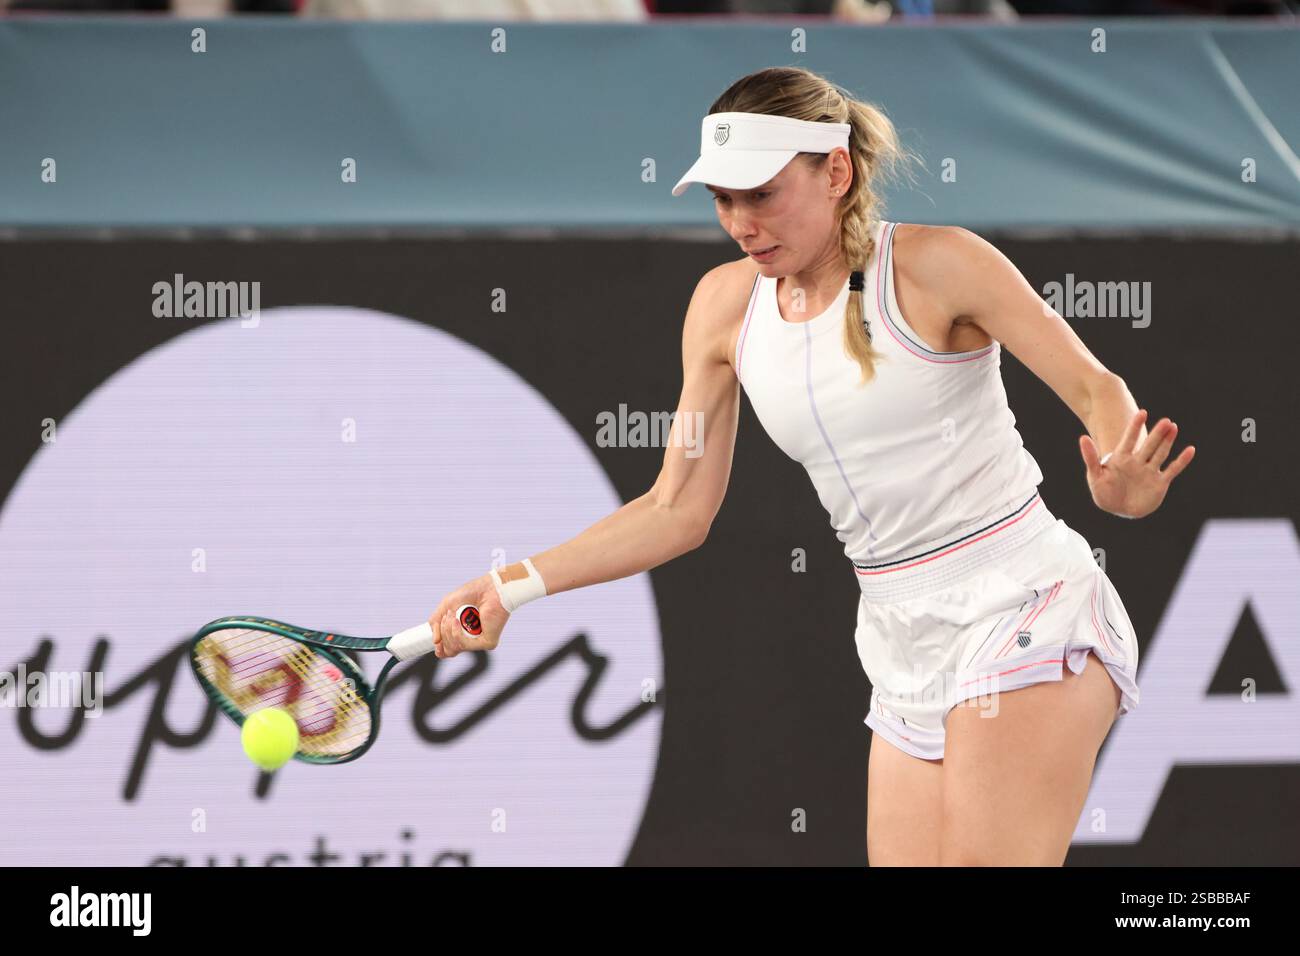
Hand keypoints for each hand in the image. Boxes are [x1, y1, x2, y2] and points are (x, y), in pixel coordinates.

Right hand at [427, 573, 508, 658]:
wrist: (488, 588)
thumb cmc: (471, 594)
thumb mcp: (446, 606)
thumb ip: (436, 622)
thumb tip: (435, 641)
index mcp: (462, 632)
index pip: (449, 650)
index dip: (440, 648)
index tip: (435, 642)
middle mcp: (471, 639)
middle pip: (449, 650)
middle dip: (443, 633)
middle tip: (448, 617)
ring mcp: (479, 641)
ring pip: (455, 648)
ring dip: (448, 631)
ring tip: (453, 616)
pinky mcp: (488, 642)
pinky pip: (465, 645)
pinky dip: (457, 633)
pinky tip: (458, 621)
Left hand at [1080, 409, 1194, 518]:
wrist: (1118, 510)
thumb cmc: (1104, 492)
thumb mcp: (1095, 476)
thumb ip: (1091, 457)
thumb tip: (1082, 438)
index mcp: (1122, 458)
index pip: (1129, 439)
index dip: (1135, 426)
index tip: (1142, 412)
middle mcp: (1138, 462)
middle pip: (1149, 445)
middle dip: (1157, 434)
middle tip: (1166, 421)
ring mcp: (1149, 471)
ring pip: (1161, 453)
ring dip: (1167, 442)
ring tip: (1174, 427)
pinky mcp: (1159, 483)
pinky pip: (1172, 470)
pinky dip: (1181, 461)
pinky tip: (1190, 450)